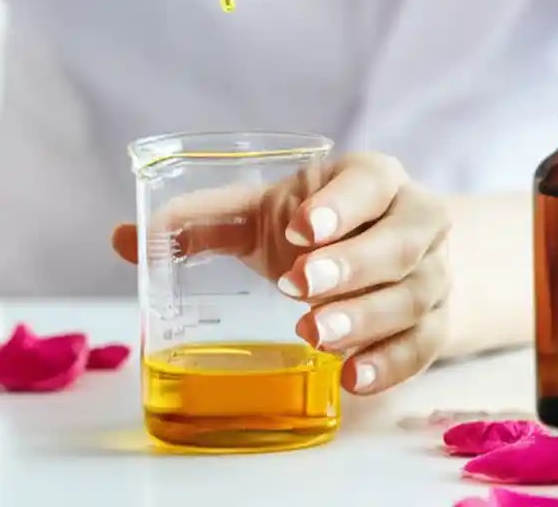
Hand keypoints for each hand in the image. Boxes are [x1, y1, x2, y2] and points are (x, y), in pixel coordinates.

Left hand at [111, 152, 453, 395]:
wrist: (395, 257)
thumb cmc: (318, 228)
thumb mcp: (264, 214)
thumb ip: (201, 223)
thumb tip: (122, 238)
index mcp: (373, 179)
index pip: (367, 183)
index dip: (337, 204)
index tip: (297, 226)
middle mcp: (415, 220)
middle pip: (398, 243)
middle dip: (349, 266)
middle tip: (297, 287)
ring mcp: (432, 274)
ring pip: (410, 296)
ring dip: (363, 318)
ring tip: (314, 335)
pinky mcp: (435, 322)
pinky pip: (421, 345)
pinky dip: (388, 363)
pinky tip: (350, 377)